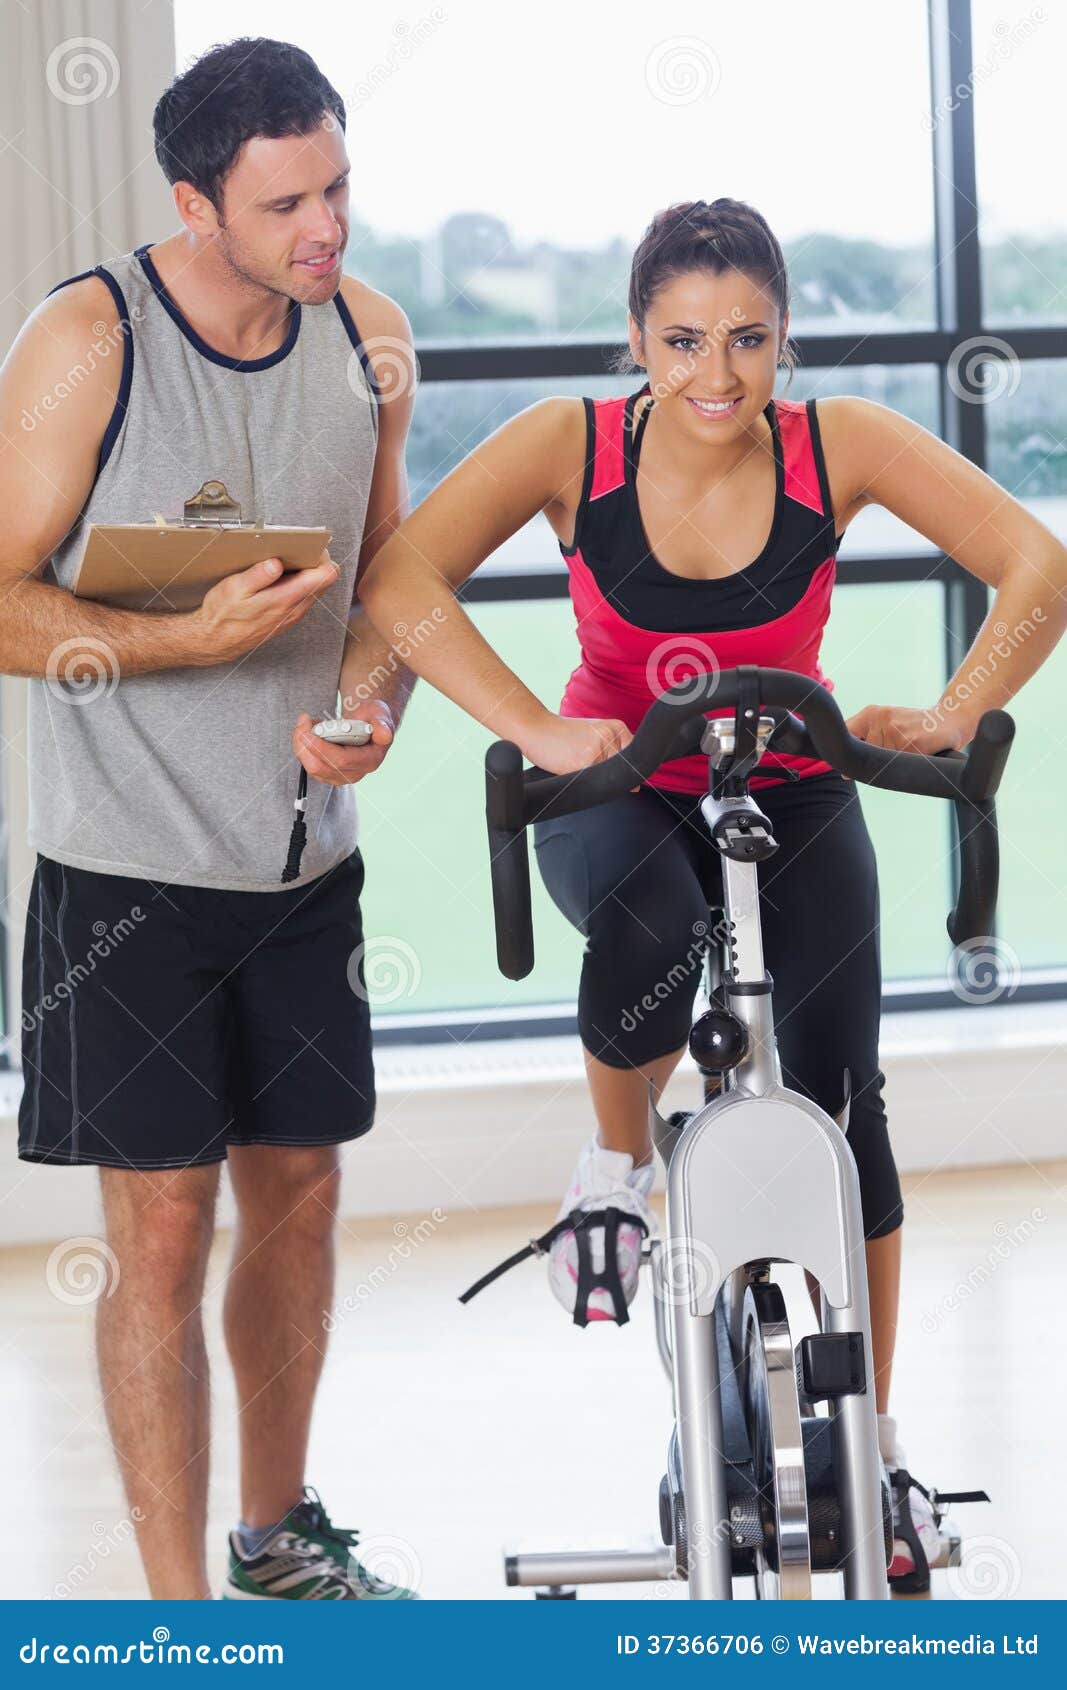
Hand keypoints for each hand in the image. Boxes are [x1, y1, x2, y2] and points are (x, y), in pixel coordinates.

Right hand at [187, 550, 340, 665]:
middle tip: (296, 549)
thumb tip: (276, 563)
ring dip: (305, 572)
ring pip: (314, 589)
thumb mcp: (234, 588)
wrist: (216, 642)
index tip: (309, 546)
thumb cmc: (223, 616)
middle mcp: (295, 609)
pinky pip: (303, 597)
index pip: (326, 575)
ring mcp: (293, 615)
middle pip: (324, 580)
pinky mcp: (287, 618)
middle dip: (314, 561)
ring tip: (285, 561)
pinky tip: (279, 578)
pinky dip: (297, 584)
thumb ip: (257, 575)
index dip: (322, 556)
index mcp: (286, 598)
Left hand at [293, 699, 393, 786]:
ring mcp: (341, 776)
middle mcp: (355, 772)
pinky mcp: (329, 773)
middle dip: (305, 746)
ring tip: (306, 722)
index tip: (308, 732)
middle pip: (321, 768)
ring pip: (312, 768)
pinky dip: (303, 748)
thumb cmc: (373, 718)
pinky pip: (309, 765)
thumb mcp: (380, 714)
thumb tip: (384, 735)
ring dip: (301, 745)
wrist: (367, 725)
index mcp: (370, 760)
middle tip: (302, 723)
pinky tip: (309, 732)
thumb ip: (382, 724)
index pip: (341, 761)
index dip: (322, 748)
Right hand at [520, 713, 632, 774]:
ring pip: (607, 780)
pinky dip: (581, 782)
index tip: (604, 768)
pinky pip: (591, 783)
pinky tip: (568, 766)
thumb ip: (614, 754)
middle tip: (581, 760)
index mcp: (616, 728)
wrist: (535, 727)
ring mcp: (599, 750)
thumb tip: (635, 787)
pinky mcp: (585, 762)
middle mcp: (611, 737)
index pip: (634, 760)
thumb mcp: (593, 734)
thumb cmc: (561, 734)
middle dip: (605, 776)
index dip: (622, 771)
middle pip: (622, 772)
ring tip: (573, 761)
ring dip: (592, 780)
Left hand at [845, 703, 966, 757]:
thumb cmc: (915, 726)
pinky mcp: (914, 745)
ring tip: (910, 750)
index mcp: (874, 713)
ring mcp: (898, 732)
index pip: (847, 735)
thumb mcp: (887, 723)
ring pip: (882, 764)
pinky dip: (909, 766)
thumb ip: (864, 742)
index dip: (847, 753)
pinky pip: (901, 767)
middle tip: (898, 751)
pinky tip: (920, 754)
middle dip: (877, 761)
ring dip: (895, 765)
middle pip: (865, 756)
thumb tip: (844, 774)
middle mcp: (883, 720)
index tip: (849, 762)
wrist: (951, 719)